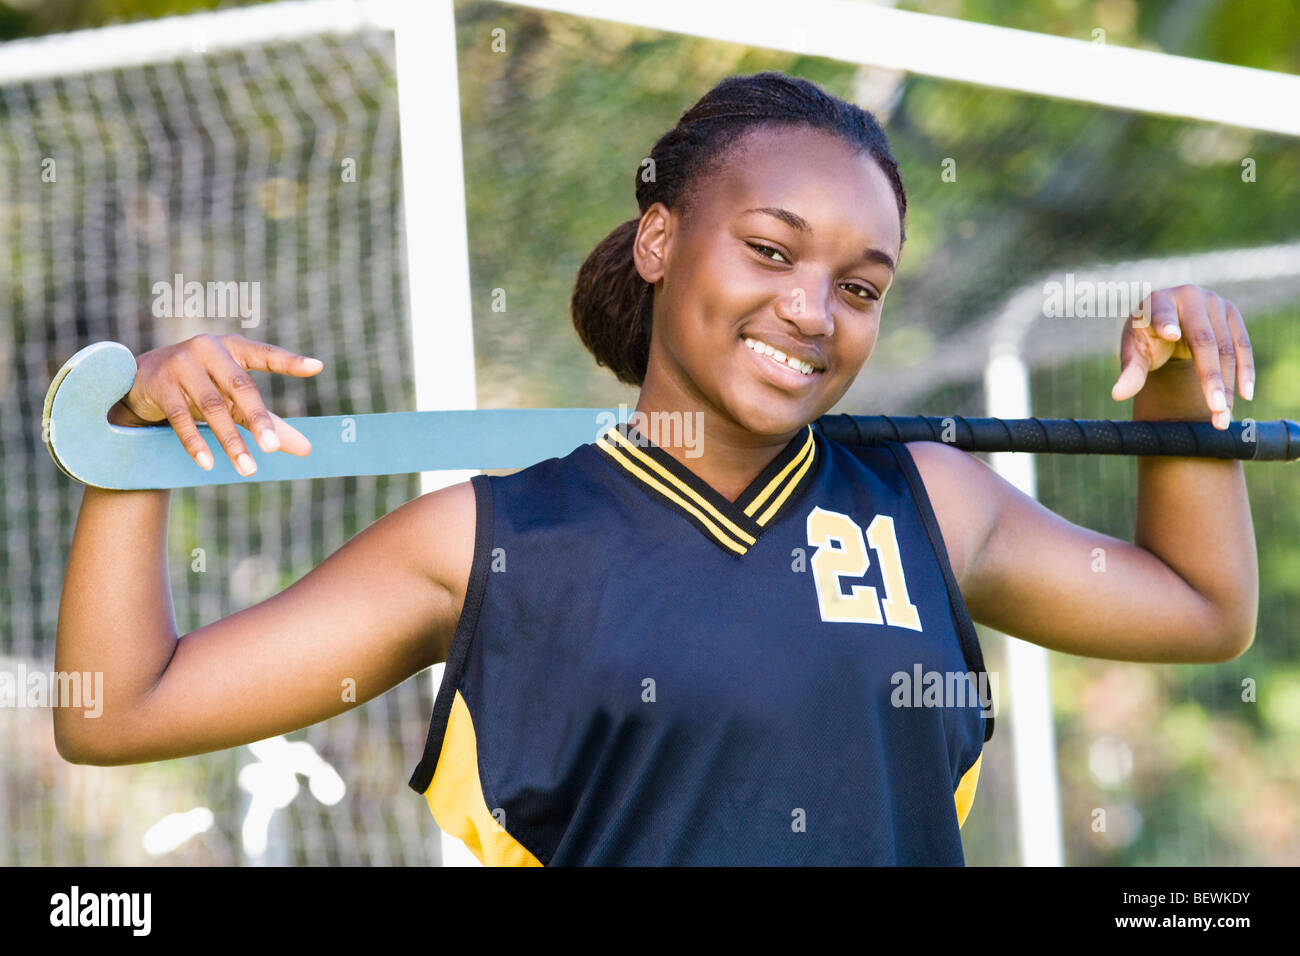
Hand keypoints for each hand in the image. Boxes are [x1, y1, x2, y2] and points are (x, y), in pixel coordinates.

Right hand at [106, 333, 322, 474]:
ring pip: (212, 406)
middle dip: (259, 419)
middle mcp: (209, 349)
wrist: (139, 380)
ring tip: (247, 469)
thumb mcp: (233, 399)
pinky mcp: (160, 384)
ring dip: (230, 441)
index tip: (317, 367)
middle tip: (273, 448)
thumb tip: (306, 449)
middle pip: (240, 387)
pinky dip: (196, 442)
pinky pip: (181, 417)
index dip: (290, 362)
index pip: (265, 355)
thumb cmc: (200, 386)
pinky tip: (209, 463)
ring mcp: (182, 364)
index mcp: (233, 348)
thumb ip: (268, 421)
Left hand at [1110, 285, 1253, 429]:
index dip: (1166, 323)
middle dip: (1210, 379)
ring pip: (1226, 349)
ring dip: (1229, 384)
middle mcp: (1190, 296)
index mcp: (1158, 302)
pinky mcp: (1232, 314)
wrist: (1169, 324)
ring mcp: (1215, 303)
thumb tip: (1117, 395)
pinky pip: (1242, 346)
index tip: (1171, 335)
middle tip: (1214, 409)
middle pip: (1203, 341)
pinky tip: (1245, 395)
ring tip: (1222, 416)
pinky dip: (1245, 371)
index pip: (1162, 315)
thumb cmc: (1147, 340)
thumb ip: (1130, 373)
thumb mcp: (1135, 353)